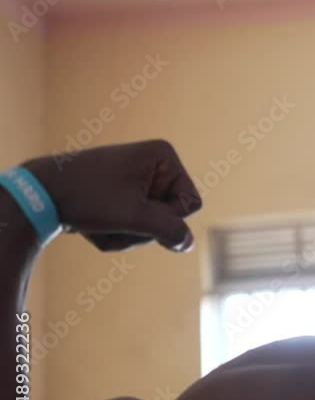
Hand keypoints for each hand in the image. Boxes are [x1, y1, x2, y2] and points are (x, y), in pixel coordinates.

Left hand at [23, 140, 201, 251]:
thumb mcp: (134, 216)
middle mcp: (155, 164)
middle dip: (143, 228)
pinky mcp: (124, 192)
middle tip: (115, 221)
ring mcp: (140, 179)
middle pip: (171, 215)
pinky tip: (96, 224)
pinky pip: (136, 223)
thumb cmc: (88, 197)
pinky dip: (119, 231)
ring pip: (153, 224)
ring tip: (102, 224)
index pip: (190, 204)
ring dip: (128, 234)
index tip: (136, 212)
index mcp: (164, 157)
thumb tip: (188, 243)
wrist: (40, 193)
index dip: (166, 218)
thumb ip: (169, 230)